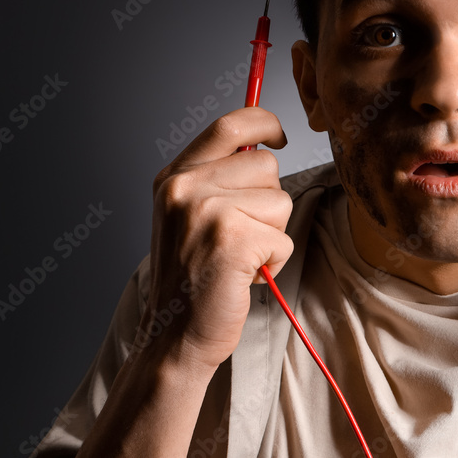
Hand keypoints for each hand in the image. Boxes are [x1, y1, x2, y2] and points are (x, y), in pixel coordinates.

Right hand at [143, 107, 293, 372]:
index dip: (263, 122)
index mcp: (174, 177)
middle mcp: (185, 187)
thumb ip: (217, 180)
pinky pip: (283, 238)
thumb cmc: (192, 279)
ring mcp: (207, 211)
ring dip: (272, 235)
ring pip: (280, 201)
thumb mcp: (190, 217)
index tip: (279, 136)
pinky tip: (243, 276)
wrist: (174, 336)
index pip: (229, 125)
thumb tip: (264, 146)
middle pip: (266, 165)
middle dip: (269, 203)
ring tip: (239, 258)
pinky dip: (274, 261)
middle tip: (241, 237)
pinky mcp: (232, 239)